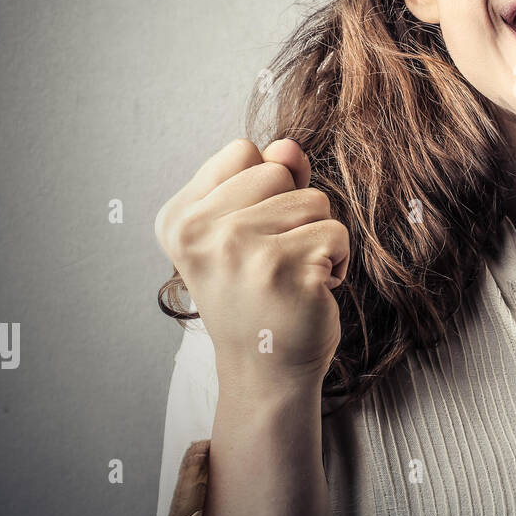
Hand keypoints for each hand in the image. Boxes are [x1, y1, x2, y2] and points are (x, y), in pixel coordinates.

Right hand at [154, 138, 348, 394]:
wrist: (265, 369)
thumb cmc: (258, 293)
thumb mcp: (248, 227)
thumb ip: (268, 177)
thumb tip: (288, 145)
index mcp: (179, 218)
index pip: (242, 151)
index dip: (262, 188)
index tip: (248, 236)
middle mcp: (201, 232)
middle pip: (280, 171)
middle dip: (293, 211)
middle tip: (273, 260)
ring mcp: (243, 250)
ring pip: (315, 200)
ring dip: (316, 237)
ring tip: (291, 275)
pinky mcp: (287, 269)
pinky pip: (336, 231)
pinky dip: (336, 261)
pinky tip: (310, 291)